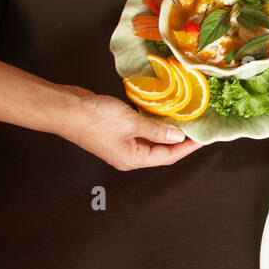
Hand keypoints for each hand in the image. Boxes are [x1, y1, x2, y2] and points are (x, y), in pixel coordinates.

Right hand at [57, 86, 204, 169]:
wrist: (65, 109)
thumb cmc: (93, 120)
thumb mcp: (131, 123)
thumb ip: (157, 129)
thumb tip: (177, 136)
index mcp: (133, 159)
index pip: (168, 156)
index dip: (188, 147)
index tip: (203, 137)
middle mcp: (128, 155)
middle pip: (161, 149)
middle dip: (179, 138)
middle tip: (196, 124)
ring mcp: (121, 142)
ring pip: (151, 138)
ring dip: (166, 128)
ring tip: (184, 116)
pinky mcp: (115, 130)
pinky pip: (140, 128)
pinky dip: (152, 121)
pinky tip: (161, 110)